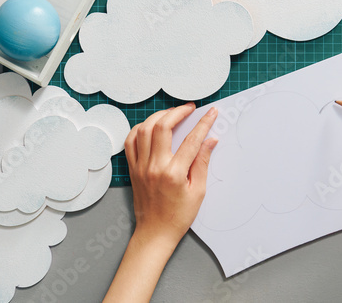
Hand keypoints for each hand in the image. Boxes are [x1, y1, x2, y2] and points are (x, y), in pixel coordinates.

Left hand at [125, 103, 217, 246]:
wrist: (155, 233)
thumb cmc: (178, 216)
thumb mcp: (198, 191)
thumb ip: (202, 163)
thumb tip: (210, 140)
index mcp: (174, 173)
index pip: (191, 140)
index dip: (203, 123)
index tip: (211, 113)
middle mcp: (155, 167)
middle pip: (163, 127)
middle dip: (178, 112)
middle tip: (189, 108)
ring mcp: (141, 166)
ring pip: (144, 129)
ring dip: (158, 117)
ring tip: (172, 114)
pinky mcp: (133, 169)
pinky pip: (130, 141)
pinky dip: (139, 129)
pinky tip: (151, 126)